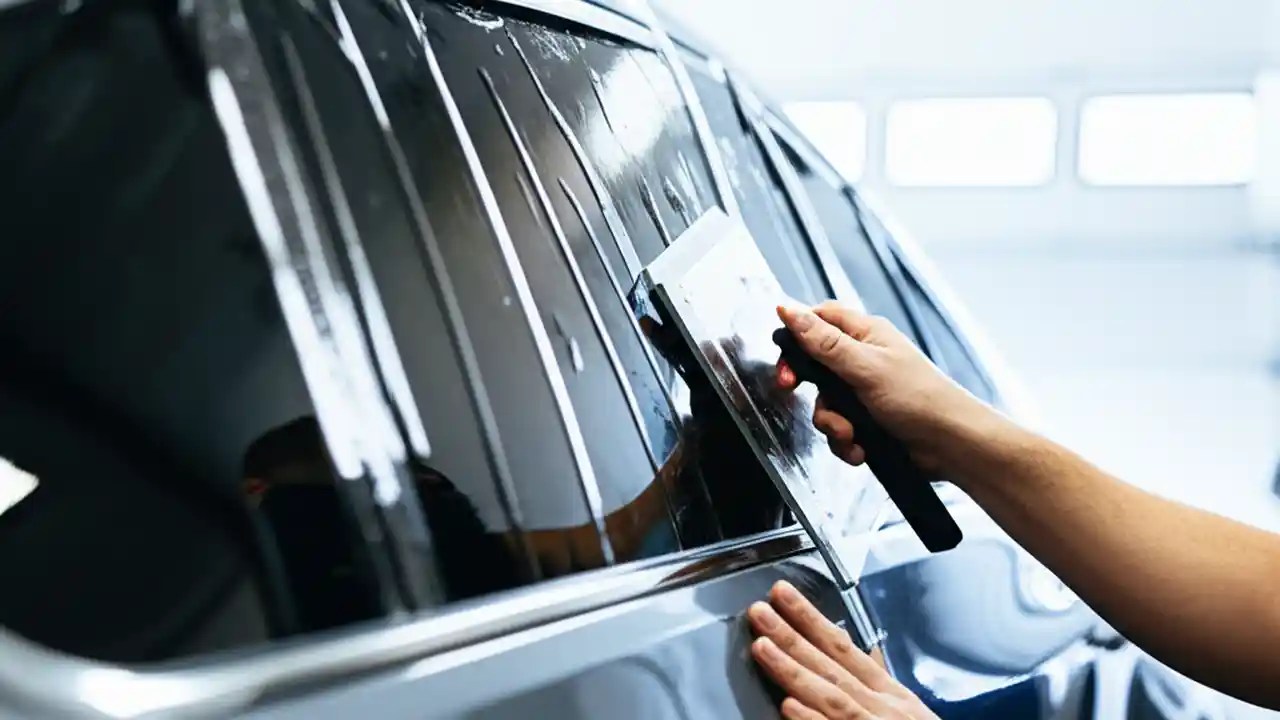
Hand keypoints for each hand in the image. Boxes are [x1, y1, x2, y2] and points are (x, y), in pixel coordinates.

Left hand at [748, 581, 937, 719]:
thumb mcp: (904, 706)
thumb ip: (871, 680)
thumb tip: (839, 646)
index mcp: (887, 691)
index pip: (842, 647)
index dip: (810, 619)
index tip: (782, 595)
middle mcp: (880, 705)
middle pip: (830, 665)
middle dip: (792, 636)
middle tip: (759, 612)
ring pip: (830, 696)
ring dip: (793, 671)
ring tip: (762, 648)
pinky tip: (788, 707)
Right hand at [775, 302, 996, 472]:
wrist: (951, 444)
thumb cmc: (920, 397)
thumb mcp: (864, 366)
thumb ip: (823, 342)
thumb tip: (788, 309)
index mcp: (866, 335)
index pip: (819, 319)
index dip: (797, 334)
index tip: (785, 355)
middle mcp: (863, 360)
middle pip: (815, 365)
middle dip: (807, 388)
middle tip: (793, 391)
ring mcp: (865, 392)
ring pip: (825, 404)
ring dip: (831, 424)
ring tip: (850, 434)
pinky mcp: (867, 421)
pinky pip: (839, 429)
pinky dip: (845, 442)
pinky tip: (860, 448)